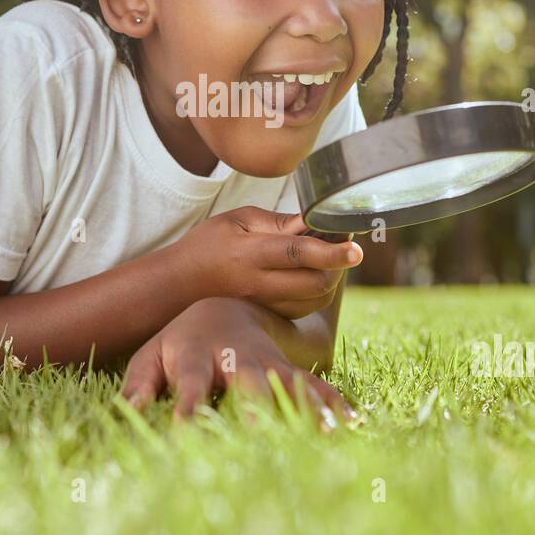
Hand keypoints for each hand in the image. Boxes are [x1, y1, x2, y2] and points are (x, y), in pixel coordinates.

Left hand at [120, 297, 358, 426]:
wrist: (220, 307)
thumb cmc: (179, 343)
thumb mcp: (152, 357)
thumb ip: (139, 385)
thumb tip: (126, 413)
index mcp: (197, 356)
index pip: (191, 385)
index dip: (188, 409)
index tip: (185, 434)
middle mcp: (236, 359)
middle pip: (248, 382)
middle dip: (256, 406)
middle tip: (262, 433)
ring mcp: (266, 362)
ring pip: (287, 382)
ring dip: (306, 406)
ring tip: (328, 433)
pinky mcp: (288, 368)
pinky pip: (314, 385)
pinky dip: (333, 403)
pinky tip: (354, 425)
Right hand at [175, 206, 361, 318]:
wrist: (178, 285)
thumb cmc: (207, 245)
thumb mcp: (237, 220)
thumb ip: (277, 222)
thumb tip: (312, 222)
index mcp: (251, 254)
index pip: (298, 254)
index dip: (331, 252)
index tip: (356, 248)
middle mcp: (259, 283)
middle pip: (315, 282)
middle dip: (339, 265)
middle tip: (344, 242)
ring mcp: (264, 304)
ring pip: (314, 299)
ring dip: (331, 278)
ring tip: (330, 255)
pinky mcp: (267, 315)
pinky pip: (304, 308)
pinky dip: (317, 291)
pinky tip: (313, 272)